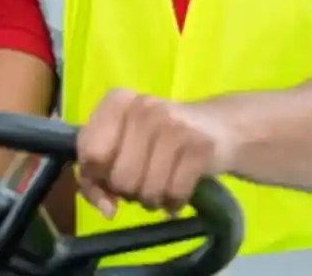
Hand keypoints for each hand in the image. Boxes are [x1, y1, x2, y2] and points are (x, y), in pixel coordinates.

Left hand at [76, 89, 234, 217]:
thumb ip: (96, 176)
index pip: (90, 153)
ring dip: (152, 200)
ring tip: (160, 185)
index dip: (95, 176)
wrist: (221, 127)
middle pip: (118, 178)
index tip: (108, 178)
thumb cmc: (158, 140)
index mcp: (116, 101)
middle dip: (128, 191)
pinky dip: (174, 202)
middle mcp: (142, 107)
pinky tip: (178, 191)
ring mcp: (173, 125)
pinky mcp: (200, 147)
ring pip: (145, 191)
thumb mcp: (122, 145)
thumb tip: (107, 210)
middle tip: (142, 180)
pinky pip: (174, 195)